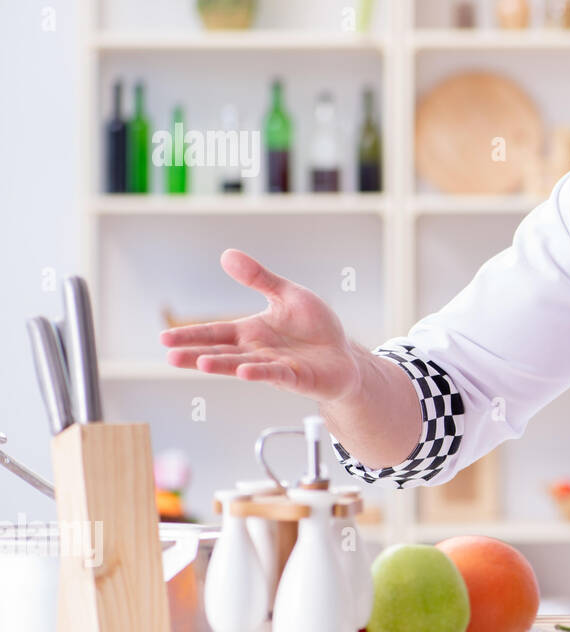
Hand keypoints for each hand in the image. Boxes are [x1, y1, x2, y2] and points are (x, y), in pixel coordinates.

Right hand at [159, 249, 363, 402]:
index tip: (164, 339)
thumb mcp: (287, 295)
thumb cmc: (315, 328)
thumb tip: (227, 254)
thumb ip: (259, 278)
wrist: (344, 355)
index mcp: (251, 332)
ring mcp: (275, 367)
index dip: (192, 336)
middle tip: (170, 356)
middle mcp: (257, 352)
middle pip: (222, 352)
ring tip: (200, 363)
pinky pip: (276, 375)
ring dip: (223, 365)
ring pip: (243, 365)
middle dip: (196, 354)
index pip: (216, 333)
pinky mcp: (296, 378)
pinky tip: (245, 372)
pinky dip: (260, 373)